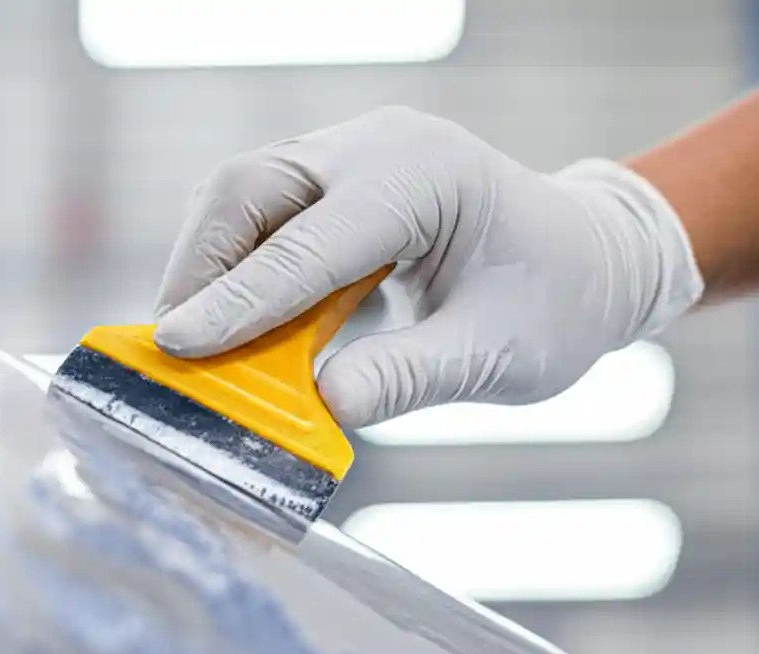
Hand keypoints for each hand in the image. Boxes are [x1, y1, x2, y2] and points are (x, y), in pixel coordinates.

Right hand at [153, 107, 702, 427]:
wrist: (589, 258)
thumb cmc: (555, 302)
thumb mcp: (498, 354)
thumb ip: (409, 375)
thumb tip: (322, 403)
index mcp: (425, 175)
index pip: (308, 243)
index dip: (238, 300)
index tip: (176, 346)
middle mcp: (379, 146)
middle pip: (249, 189)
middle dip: (199, 268)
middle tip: (170, 348)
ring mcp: (353, 154)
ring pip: (242, 193)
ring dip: (206, 264)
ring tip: (190, 338)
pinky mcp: (336, 177)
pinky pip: (260, 210)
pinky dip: (231, 264)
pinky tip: (227, 317)